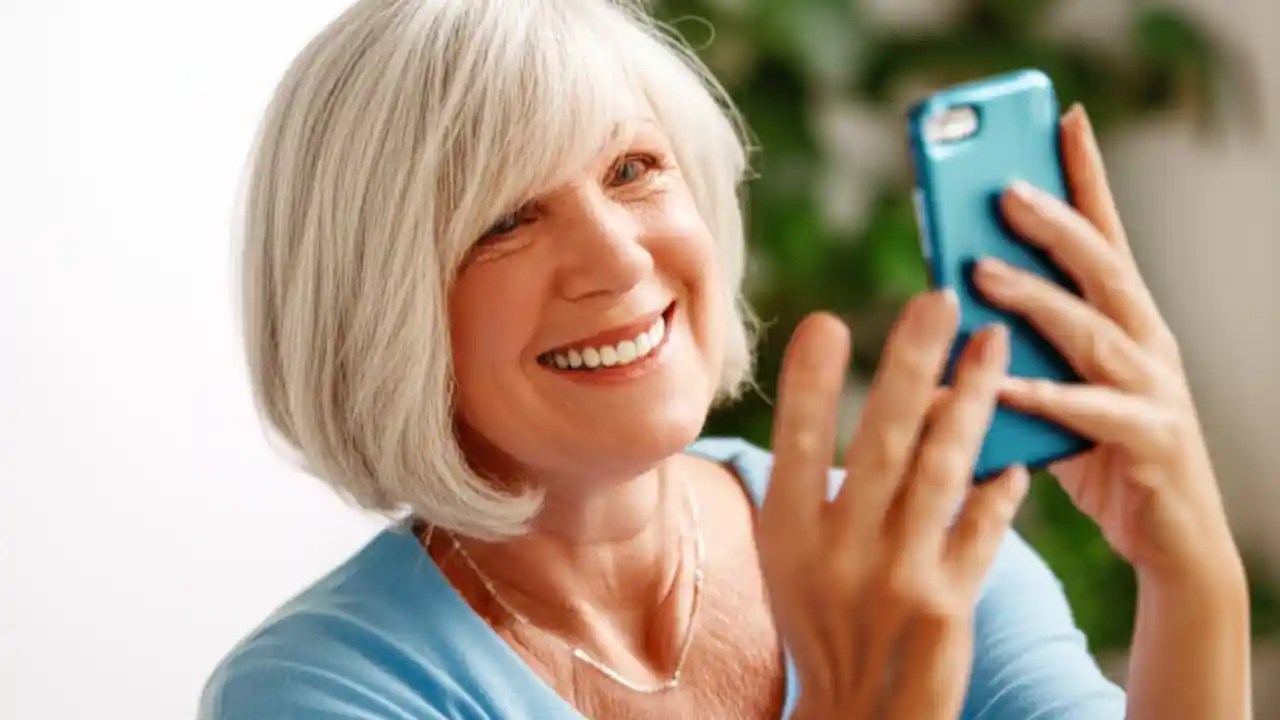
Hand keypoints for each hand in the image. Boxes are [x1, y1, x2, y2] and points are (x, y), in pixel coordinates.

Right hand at [758, 294, 1029, 719]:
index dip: (808, 385)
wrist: (857, 715)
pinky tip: (1019, 450)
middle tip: (939, 300)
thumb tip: (873, 404)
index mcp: (788, 536)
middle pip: (880, 444)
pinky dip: (1001, 486)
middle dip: (910, 365)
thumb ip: (818, 487)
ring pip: (941, 472)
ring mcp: (897, 577)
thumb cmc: (821, 621)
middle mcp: (839, 553)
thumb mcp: (793, 559)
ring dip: (971, 402)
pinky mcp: (949, 604)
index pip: (794, 447)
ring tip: (994, 345)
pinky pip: (983, 529)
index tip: (825, 321)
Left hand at [973, 104, 1243, 588]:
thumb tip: (949, 315)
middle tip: (1004, 186)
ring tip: (981, 271)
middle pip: (1103, 267)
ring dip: (1036, 298)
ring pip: (1093, 331)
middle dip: (1056, 221)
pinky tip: (999, 385)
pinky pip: (1091, 413)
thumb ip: (1018, 353)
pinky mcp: (1152, 440)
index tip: (1064, 119)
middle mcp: (1147, 343)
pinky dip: (1044, 398)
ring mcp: (1155, 390)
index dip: (1087, 177)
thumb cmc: (1104, 456)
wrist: (1171, 539)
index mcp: (1126, 322)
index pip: (1107, 235)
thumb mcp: (1059, 392)